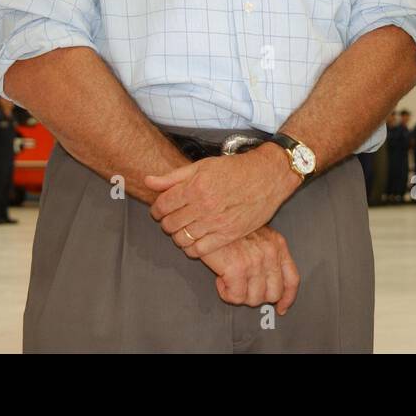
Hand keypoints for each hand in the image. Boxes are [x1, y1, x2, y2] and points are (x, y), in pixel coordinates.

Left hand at [145, 142, 299, 257]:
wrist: (267, 177)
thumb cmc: (235, 169)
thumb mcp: (203, 166)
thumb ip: (174, 176)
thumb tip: (148, 181)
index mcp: (196, 186)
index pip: (163, 205)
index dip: (157, 210)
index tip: (159, 210)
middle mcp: (204, 206)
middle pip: (170, 224)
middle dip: (166, 222)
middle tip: (172, 219)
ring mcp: (217, 222)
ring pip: (182, 239)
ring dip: (178, 236)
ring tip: (183, 229)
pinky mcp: (229, 235)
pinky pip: (200, 250)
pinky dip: (191, 248)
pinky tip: (194, 241)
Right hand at [197, 225, 299, 313]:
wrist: (210, 217)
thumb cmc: (229, 227)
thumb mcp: (257, 235)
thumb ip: (267, 254)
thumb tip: (270, 283)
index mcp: (278, 245)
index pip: (292, 279)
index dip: (287, 298)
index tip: (281, 308)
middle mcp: (270, 253)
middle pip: (273, 294)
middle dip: (256, 296)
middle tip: (242, 287)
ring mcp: (255, 261)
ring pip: (254, 299)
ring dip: (239, 294)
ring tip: (229, 280)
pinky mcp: (237, 268)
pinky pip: (236, 297)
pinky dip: (226, 293)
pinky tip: (220, 279)